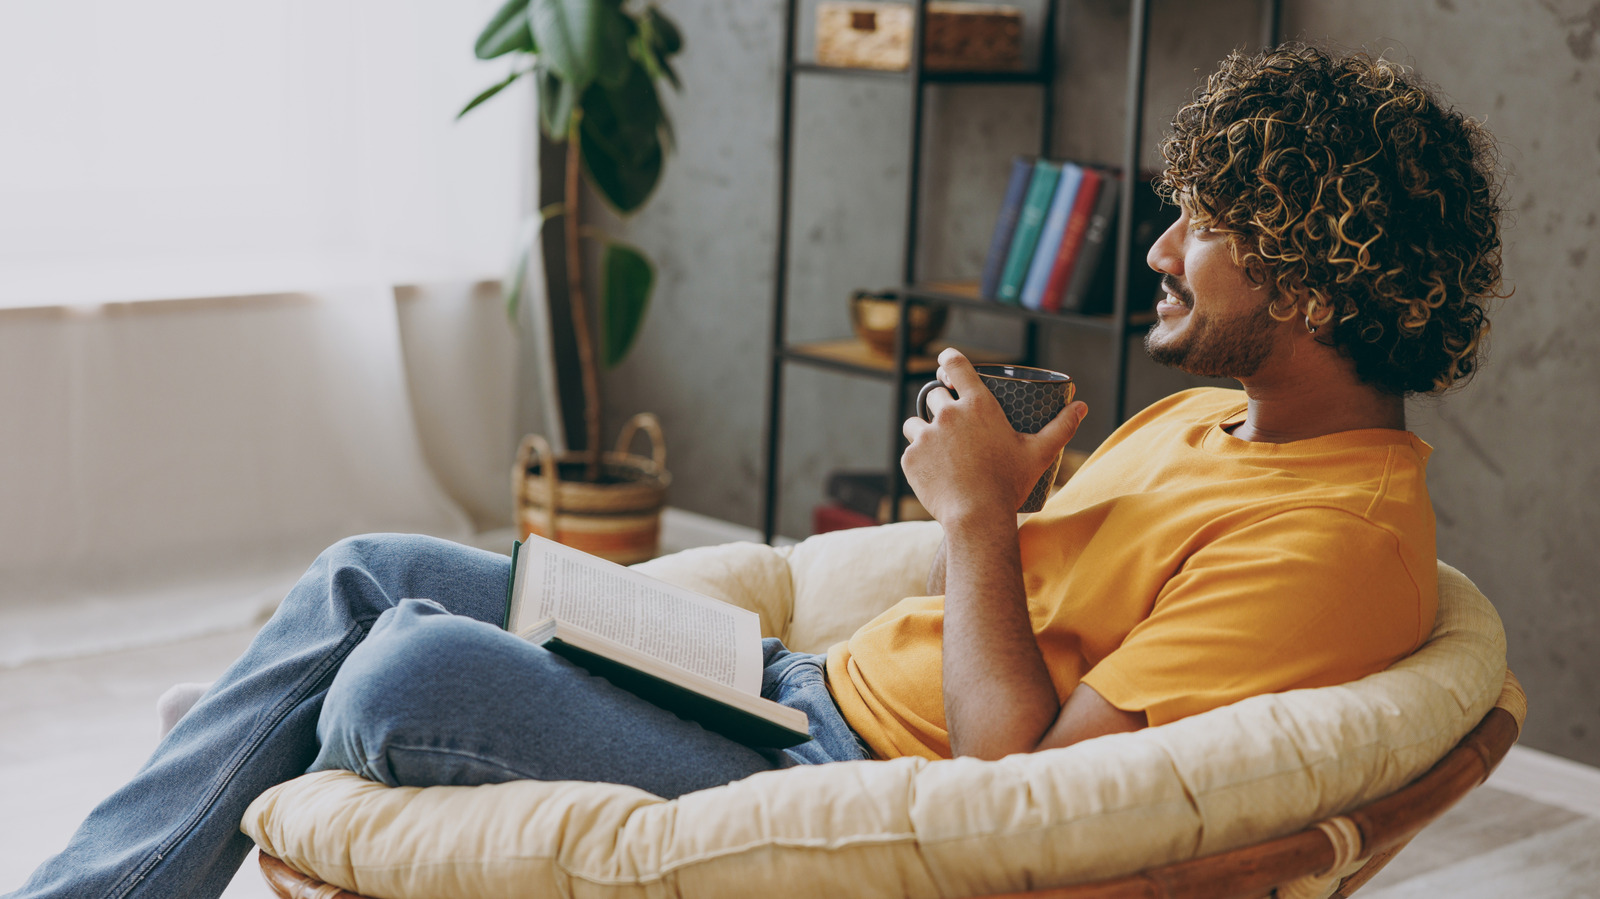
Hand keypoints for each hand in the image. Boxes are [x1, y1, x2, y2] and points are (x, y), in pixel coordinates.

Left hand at [901, 349, 1086, 524]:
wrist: (977, 518)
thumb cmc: (1010, 484)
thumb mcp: (1040, 453)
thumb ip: (1062, 427)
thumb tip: (1082, 406)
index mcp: (977, 404)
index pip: (954, 364)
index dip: (947, 360)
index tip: (945, 365)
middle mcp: (947, 414)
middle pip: (934, 394)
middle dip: (940, 404)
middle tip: (953, 424)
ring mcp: (925, 435)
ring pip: (915, 422)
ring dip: (923, 430)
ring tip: (938, 448)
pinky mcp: (910, 458)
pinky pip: (909, 451)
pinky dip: (918, 459)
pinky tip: (931, 470)